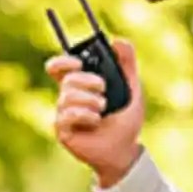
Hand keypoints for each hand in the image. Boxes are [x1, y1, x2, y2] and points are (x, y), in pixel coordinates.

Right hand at [45, 38, 145, 187]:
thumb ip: (127, 64)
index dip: (63, 61)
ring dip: (88, 99)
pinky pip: (66, 115)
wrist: (125, 150)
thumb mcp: (132, 88)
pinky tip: (95, 120)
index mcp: (81, 86)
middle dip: (86, 79)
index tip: (78, 62)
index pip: (60, 68)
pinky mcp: (63, 131)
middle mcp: (70, 99)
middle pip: (66, 79)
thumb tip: (118, 41)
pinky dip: (84, 114)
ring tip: (103, 108)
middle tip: (103, 87)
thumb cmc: (126, 121)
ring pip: (67, 97)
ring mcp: (64, 115)